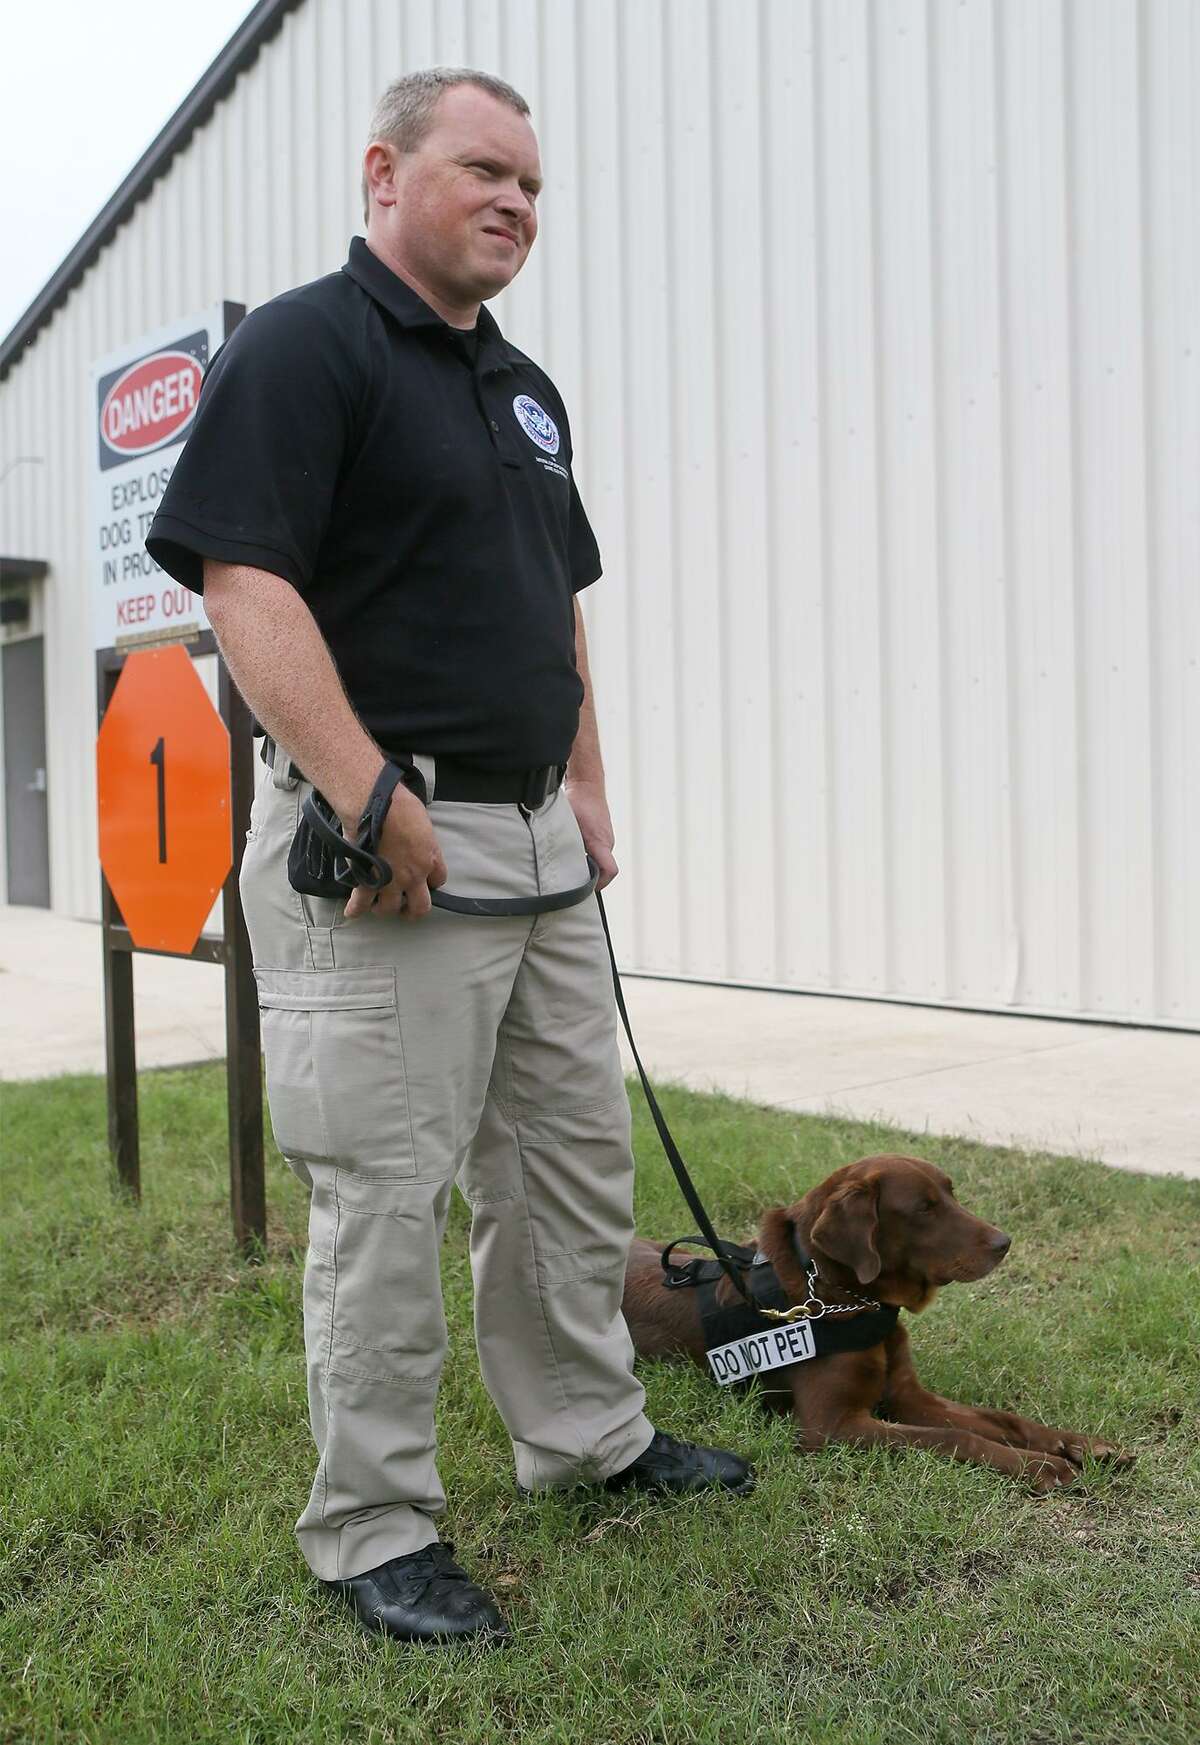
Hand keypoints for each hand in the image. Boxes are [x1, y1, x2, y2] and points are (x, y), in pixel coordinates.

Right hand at [340, 784, 447, 919]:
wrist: (373, 804)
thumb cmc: (399, 804)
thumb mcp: (422, 822)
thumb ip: (422, 839)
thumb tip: (415, 840)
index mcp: (430, 859)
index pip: (438, 881)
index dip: (430, 882)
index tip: (423, 879)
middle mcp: (413, 876)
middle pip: (420, 907)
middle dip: (413, 910)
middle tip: (405, 906)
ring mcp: (390, 882)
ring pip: (390, 909)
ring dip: (385, 908)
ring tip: (379, 905)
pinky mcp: (367, 881)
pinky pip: (361, 903)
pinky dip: (356, 909)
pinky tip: (353, 912)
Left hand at [565, 779, 617, 889]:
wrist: (587, 785)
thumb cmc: (578, 801)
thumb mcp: (568, 824)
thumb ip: (566, 844)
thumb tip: (556, 862)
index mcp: (601, 842)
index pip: (610, 871)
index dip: (599, 884)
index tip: (585, 889)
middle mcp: (607, 842)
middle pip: (603, 870)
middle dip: (589, 878)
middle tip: (569, 881)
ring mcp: (607, 838)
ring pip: (599, 860)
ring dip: (587, 865)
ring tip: (569, 864)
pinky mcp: (603, 834)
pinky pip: (598, 851)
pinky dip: (587, 855)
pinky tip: (572, 850)